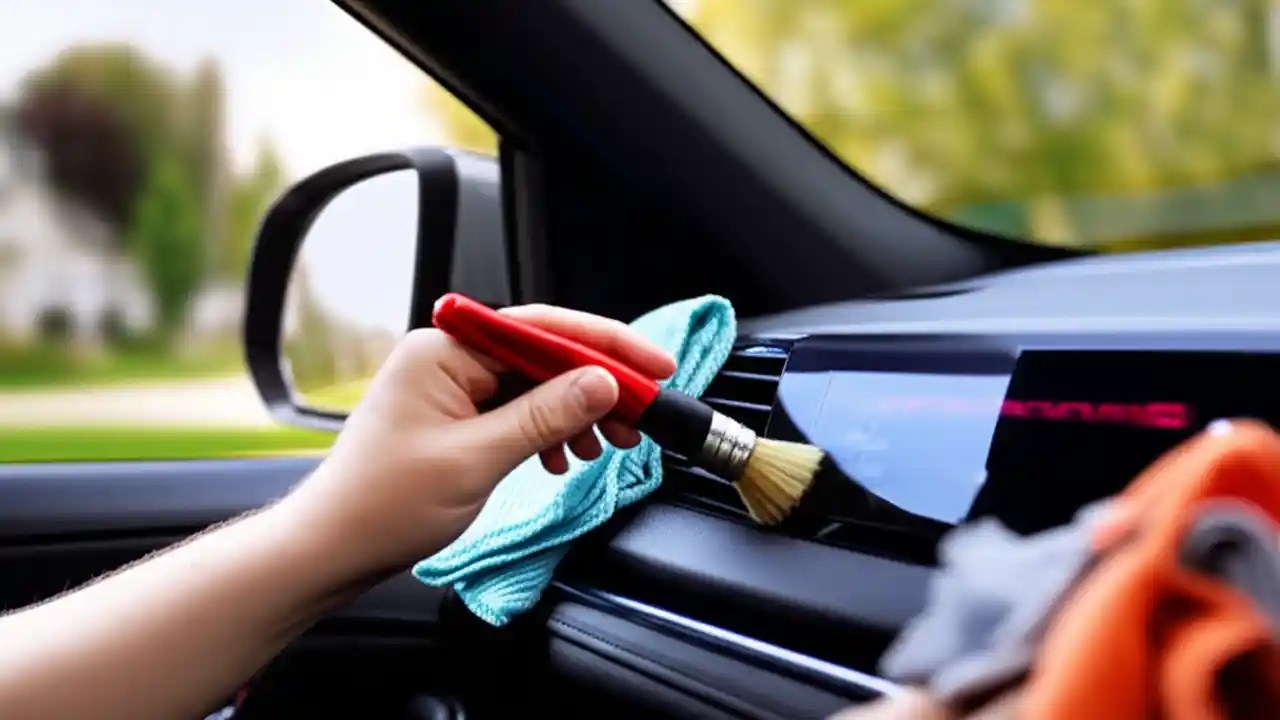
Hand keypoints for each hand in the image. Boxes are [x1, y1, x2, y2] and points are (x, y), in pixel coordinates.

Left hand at [278, 303, 676, 578]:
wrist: (333, 547)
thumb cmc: (383, 504)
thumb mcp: (477, 458)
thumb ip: (545, 415)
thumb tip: (602, 383)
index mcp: (444, 349)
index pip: (542, 329)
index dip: (604, 347)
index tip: (651, 366)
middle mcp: (447, 355)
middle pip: (544, 354)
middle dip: (596, 387)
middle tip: (639, 416)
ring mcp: (450, 384)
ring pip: (535, 384)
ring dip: (576, 413)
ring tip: (607, 446)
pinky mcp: (455, 413)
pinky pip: (516, 407)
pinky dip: (547, 430)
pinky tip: (562, 457)